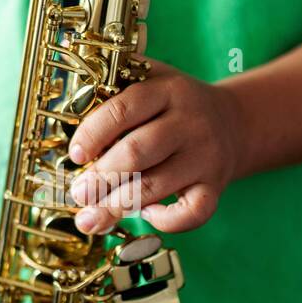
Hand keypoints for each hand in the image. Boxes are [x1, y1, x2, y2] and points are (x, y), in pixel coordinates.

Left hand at [67, 59, 245, 233]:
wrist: (235, 121)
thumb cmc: (175, 107)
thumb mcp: (152, 82)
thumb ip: (114, 92)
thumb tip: (67, 123)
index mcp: (168, 90)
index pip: (123, 109)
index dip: (93, 134)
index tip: (76, 155)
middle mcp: (190, 123)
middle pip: (137, 151)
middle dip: (100, 177)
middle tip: (79, 193)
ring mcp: (206, 157)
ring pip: (156, 185)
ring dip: (117, 205)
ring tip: (91, 217)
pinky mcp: (216, 187)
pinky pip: (191, 213)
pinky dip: (165, 220)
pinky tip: (146, 214)